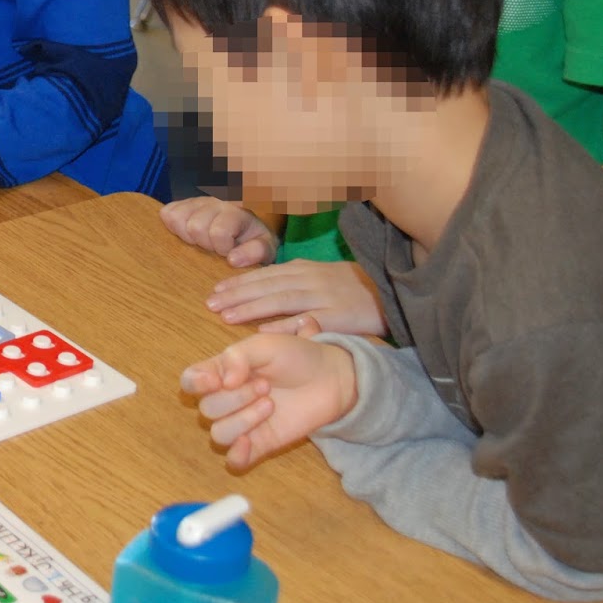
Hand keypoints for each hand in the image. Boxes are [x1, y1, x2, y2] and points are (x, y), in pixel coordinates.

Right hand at [161, 196, 277, 266]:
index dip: (221, 247)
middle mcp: (216, 200)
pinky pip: (166, 213)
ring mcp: (197, 200)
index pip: (219, 231)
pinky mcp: (182, 203)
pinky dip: (174, 227)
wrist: (246, 225)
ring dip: (187, 236)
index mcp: (238, 211)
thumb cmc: (253, 240)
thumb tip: (232, 259)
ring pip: (176, 218)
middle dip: (203, 244)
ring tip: (199, 242)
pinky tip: (188, 234)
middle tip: (212, 248)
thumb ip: (256, 252)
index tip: (228, 252)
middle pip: (195, 226)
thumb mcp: (264, 248)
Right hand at [180, 333, 358, 470]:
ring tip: (270, 404)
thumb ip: (237, 356)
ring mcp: (242, 424)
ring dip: (243, 419)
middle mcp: (227, 399)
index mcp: (222, 372)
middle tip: (265, 385)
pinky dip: (237, 455)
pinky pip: (234, 460)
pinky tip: (249, 442)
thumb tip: (223, 380)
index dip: (195, 383)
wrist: (332, 378)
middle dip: (235, 397)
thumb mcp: (265, 345)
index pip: (190, 381)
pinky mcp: (260, 444)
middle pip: (206, 408)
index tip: (215, 380)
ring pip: (219, 433)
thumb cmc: (296, 356)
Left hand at [206, 260, 387, 336]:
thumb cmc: (351, 288)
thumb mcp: (320, 276)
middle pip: (266, 286)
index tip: (215, 291)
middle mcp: (310, 280)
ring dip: (252, 308)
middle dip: (236, 295)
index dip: (238, 282)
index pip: (264, 274)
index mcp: (304, 269)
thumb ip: (292, 279)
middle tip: (210, 304)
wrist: (392, 294)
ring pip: (282, 300)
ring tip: (227, 316)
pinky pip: (307, 322)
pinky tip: (263, 332)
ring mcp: (324, 297)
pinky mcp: (338, 317)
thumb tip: (258, 286)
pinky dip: (284, 326)